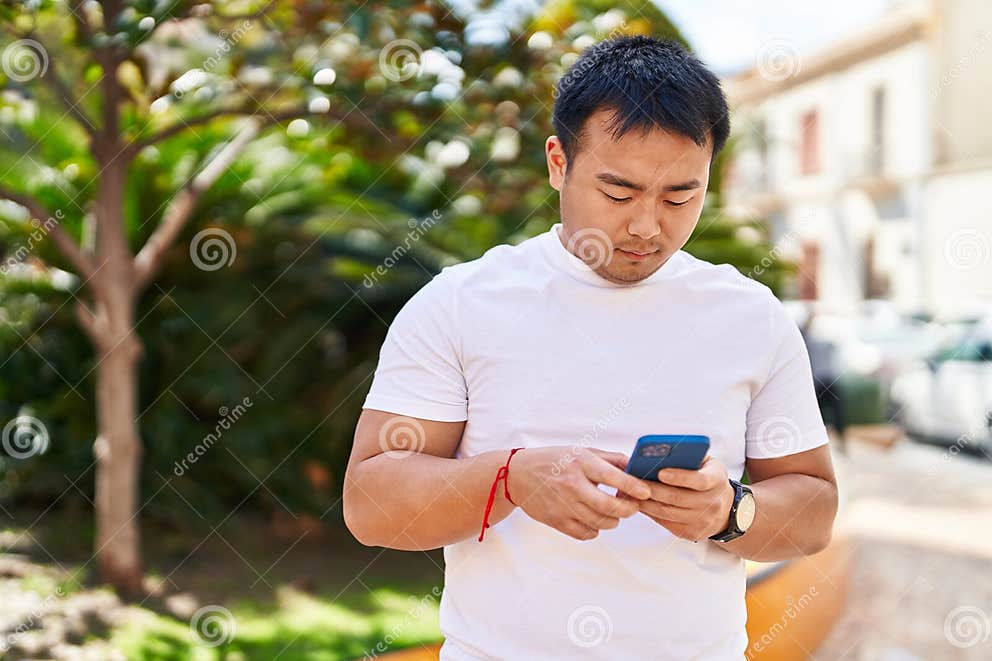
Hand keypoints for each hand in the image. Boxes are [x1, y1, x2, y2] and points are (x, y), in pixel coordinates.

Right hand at [506, 447, 651, 540]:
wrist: (517, 475)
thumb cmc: (554, 460)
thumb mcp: (581, 451)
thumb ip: (610, 459)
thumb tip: (636, 467)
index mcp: (580, 463)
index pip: (614, 477)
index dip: (634, 487)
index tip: (646, 492)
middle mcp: (572, 484)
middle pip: (610, 507)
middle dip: (629, 509)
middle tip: (633, 507)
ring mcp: (563, 505)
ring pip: (601, 523)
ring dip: (614, 520)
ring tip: (613, 511)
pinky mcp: (556, 521)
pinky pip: (586, 534)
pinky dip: (596, 530)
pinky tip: (594, 519)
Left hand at [617, 454, 734, 541]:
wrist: (727, 509)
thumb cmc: (708, 477)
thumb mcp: (706, 463)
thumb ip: (687, 456)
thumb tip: (657, 454)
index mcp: (717, 480)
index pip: (699, 480)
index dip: (679, 476)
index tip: (660, 472)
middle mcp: (713, 502)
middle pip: (678, 498)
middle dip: (653, 490)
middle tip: (633, 482)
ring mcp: (704, 521)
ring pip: (668, 513)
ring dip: (646, 503)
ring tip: (630, 493)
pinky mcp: (692, 533)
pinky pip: (667, 523)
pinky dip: (650, 513)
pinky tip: (639, 504)